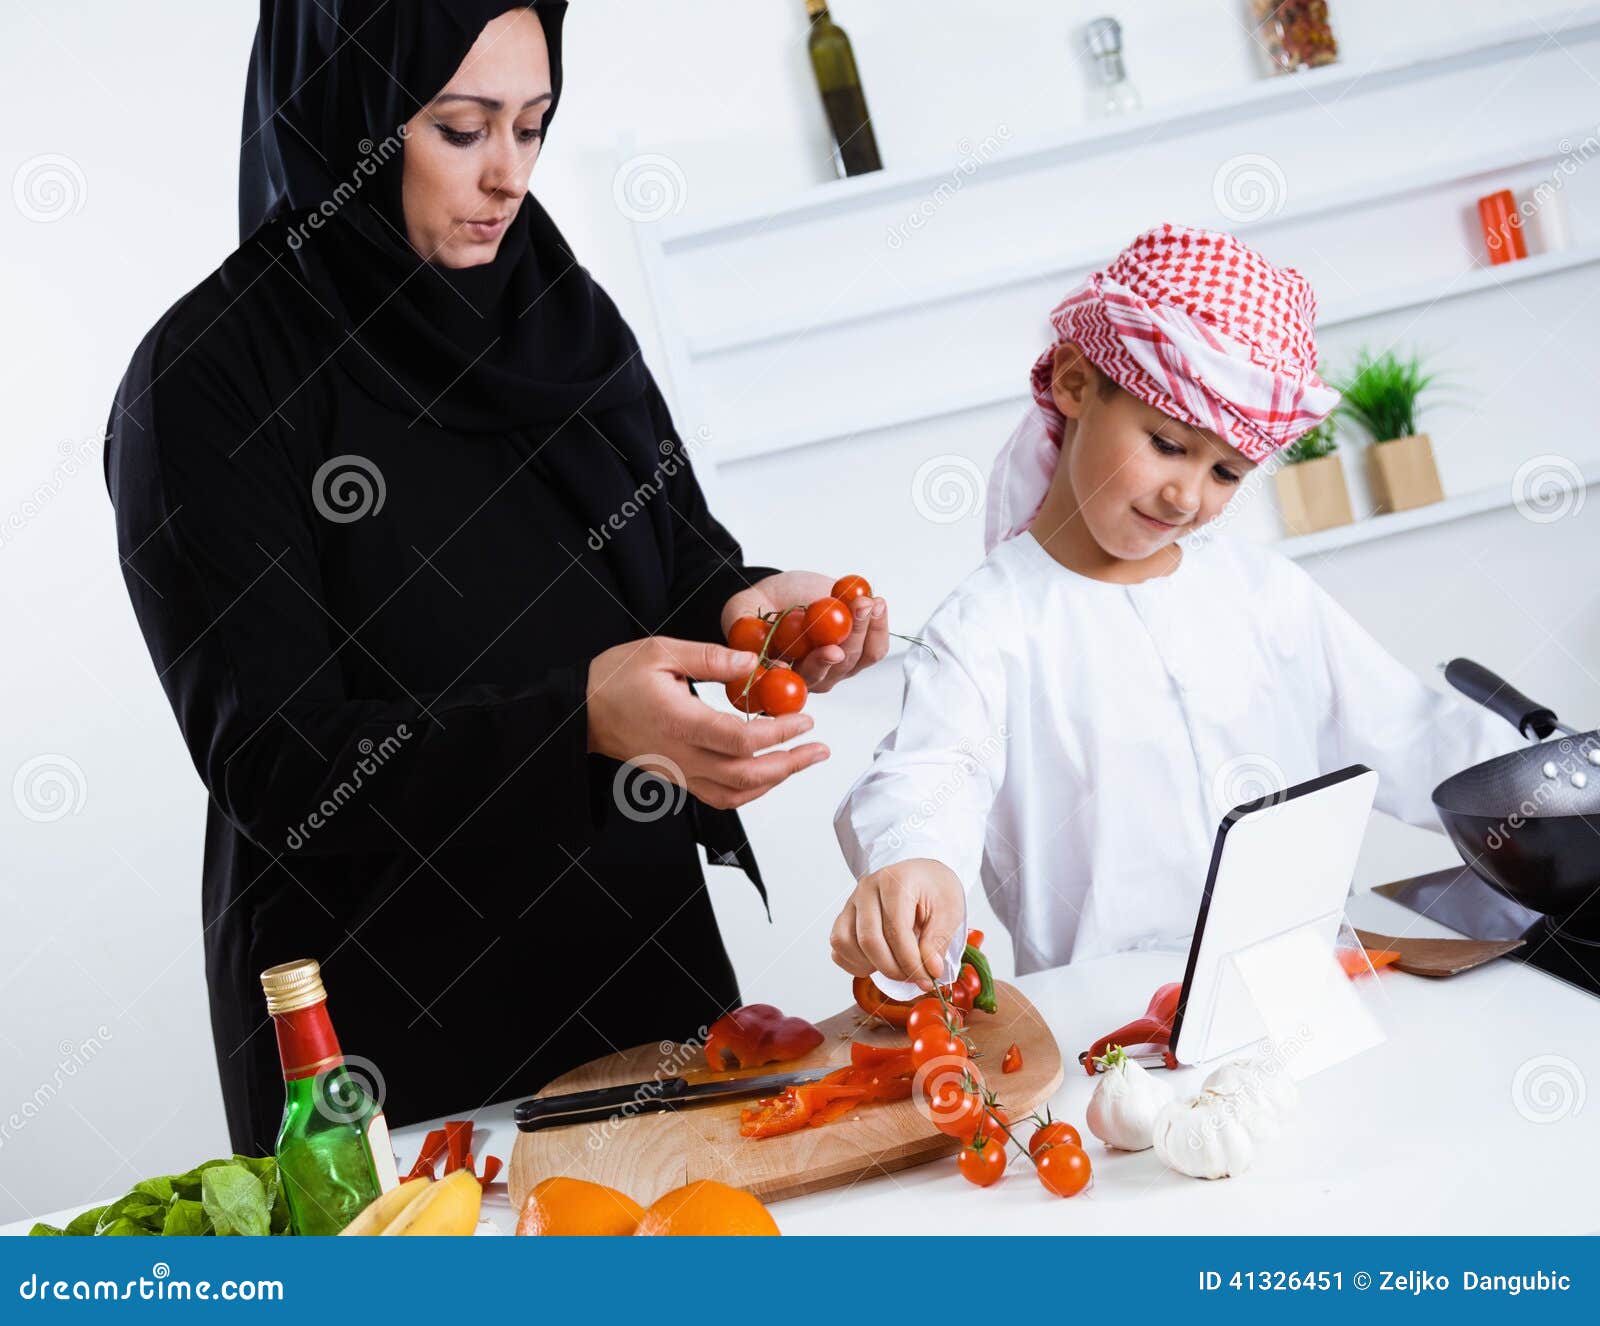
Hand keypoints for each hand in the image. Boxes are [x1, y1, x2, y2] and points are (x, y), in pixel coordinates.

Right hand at [587, 637, 827, 810]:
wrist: (583, 711)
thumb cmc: (617, 678)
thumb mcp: (662, 651)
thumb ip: (711, 657)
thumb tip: (754, 663)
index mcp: (679, 723)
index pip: (739, 740)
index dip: (778, 733)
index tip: (803, 717)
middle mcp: (682, 755)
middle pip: (746, 776)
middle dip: (790, 763)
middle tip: (819, 747)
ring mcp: (680, 772)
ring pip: (737, 793)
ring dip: (776, 780)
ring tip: (804, 759)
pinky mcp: (679, 779)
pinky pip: (722, 797)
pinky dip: (752, 790)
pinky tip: (771, 773)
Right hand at [720, 571, 888, 693]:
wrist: (777, 595)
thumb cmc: (758, 608)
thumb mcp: (740, 613)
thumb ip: (742, 630)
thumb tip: (762, 654)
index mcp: (783, 676)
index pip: (802, 679)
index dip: (816, 666)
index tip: (829, 650)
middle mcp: (812, 677)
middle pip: (836, 666)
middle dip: (850, 636)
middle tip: (857, 609)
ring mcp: (836, 666)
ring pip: (858, 656)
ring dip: (867, 627)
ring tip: (868, 601)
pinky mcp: (856, 651)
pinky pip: (874, 648)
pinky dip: (879, 626)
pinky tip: (877, 605)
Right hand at [830, 858, 964, 989]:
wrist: (922, 876)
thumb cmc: (935, 889)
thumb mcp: (949, 910)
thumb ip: (938, 940)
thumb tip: (931, 970)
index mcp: (895, 881)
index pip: (895, 930)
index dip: (911, 961)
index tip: (928, 978)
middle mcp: (867, 888)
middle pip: (868, 940)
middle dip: (893, 968)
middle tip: (914, 977)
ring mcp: (852, 901)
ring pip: (845, 943)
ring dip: (871, 965)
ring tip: (896, 966)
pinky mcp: (844, 915)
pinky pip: (838, 946)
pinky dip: (855, 962)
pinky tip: (878, 962)